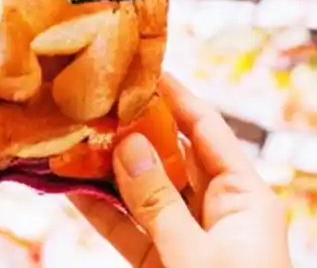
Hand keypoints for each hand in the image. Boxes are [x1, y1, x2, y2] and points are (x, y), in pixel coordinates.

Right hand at [71, 76, 289, 267]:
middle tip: (91, 104)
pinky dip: (101, 211)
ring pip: (144, 193)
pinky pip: (129, 228)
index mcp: (246, 197)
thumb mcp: (197, 254)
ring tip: (71, 141)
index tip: (141, 68)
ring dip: (108, 172)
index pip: (207, 129)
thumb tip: (127, 143)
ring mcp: (189, 238)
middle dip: (132, 131)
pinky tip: (71, 189)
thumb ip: (158, 201)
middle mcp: (218, 211)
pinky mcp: (162, 264)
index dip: (175, 97)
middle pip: (171, 157)